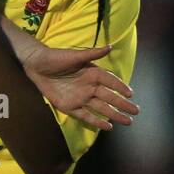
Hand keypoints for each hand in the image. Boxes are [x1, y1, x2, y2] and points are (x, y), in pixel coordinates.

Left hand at [22, 43, 139, 130]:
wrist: (37, 65)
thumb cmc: (56, 57)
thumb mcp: (75, 55)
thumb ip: (92, 53)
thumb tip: (109, 47)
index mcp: (93, 73)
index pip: (111, 82)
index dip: (121, 87)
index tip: (131, 94)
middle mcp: (90, 87)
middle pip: (110, 97)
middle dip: (123, 104)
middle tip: (136, 111)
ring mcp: (80, 98)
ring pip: (102, 108)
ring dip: (115, 114)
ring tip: (128, 122)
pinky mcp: (70, 106)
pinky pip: (86, 115)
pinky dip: (97, 121)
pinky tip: (108, 127)